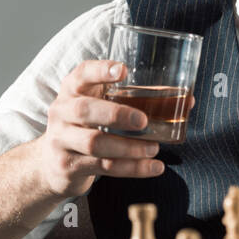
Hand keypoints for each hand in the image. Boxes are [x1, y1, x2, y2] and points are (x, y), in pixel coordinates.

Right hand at [36, 60, 178, 199]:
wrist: (49, 163)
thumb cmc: (86, 126)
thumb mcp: (100, 106)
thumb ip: (135, 99)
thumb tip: (189, 101)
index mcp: (72, 90)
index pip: (82, 74)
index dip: (101, 70)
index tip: (123, 70)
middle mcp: (62, 111)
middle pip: (84, 111)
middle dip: (116, 115)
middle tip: (143, 121)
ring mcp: (62, 140)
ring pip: (95, 143)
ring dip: (129, 147)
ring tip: (154, 148)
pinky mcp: (68, 166)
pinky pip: (103, 167)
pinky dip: (132, 168)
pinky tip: (153, 167)